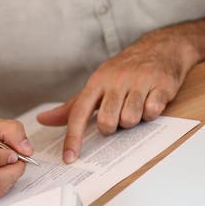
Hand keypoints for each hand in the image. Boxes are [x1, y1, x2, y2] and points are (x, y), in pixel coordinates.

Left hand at [37, 30, 194, 162]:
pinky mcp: (160, 85)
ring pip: (130, 119)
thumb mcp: (97, 84)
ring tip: (136, 106)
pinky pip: (152, 112)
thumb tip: (44, 120)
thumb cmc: (124, 69)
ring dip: (133, 120)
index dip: (72, 137)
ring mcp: (139, 82)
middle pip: (107, 122)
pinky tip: (150, 101)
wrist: (160, 47)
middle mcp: (116, 80)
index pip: (78, 113)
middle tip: (117, 117)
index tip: (69, 158)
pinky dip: (151, 113)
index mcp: (97, 81)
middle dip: (112, 128)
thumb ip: (72, 106)